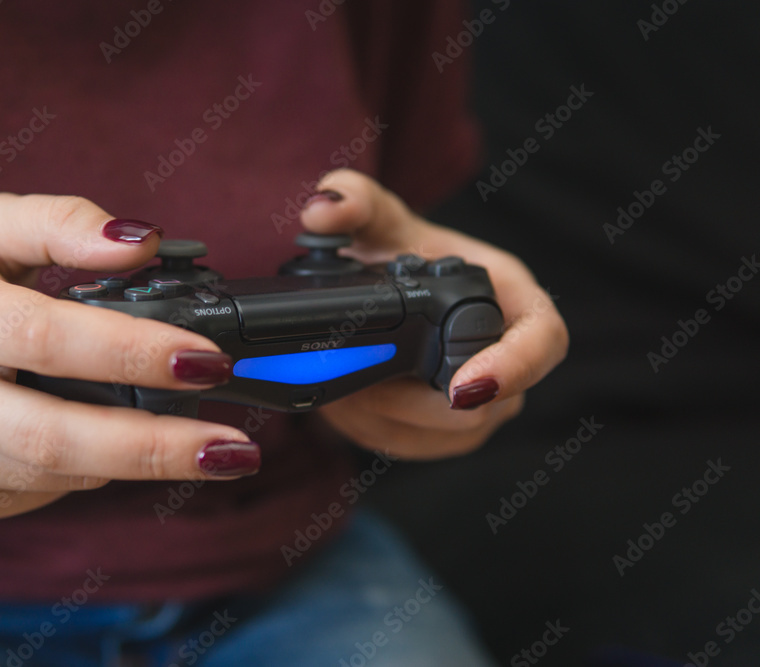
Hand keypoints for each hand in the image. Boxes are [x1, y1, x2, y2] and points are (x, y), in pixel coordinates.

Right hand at [0, 194, 257, 520]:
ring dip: (143, 460)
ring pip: (63, 474)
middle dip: (158, 447)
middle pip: (57, 436)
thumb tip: (141, 243)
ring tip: (204, 445)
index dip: (135, 352)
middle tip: (236, 447)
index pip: (48, 338)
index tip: (208, 361)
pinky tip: (114, 441)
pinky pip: (48, 491)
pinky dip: (96, 467)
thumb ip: (62, 223)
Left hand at [299, 170, 568, 458]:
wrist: (376, 292)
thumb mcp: (376, 221)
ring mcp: (484, 401)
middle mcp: (508, 356)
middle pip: (484, 407)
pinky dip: (376, 429)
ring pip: (444, 435)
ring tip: (346, 382)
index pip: (544, 341)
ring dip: (386, 417)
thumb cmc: (396, 254)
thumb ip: (353, 202)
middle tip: (357, 380)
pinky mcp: (450, 431)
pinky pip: (418, 447)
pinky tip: (350, 400)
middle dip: (411, 401)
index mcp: (510, 298)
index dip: (513, 368)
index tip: (462, 387)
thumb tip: (325, 211)